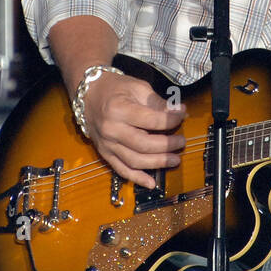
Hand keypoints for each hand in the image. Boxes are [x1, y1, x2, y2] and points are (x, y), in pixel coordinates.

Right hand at [81, 71, 186, 188]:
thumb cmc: (115, 88)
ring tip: (175, 160)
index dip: (171, 120)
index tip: (182, 115)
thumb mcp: (138, 87)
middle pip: (144, 144)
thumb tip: (179, 112)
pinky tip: (152, 183)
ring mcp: (106, 144)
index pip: (151, 120)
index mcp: (118, 109)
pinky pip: (121, 170)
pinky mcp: (105, 153)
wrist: (89, 94)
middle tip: (181, 142)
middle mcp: (111, 129)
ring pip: (135, 160)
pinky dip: (137, 178)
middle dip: (167, 145)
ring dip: (158, 163)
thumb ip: (158, 102)